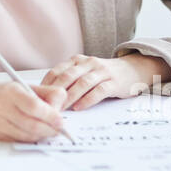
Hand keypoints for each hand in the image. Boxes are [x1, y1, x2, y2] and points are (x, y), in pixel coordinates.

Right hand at [0, 80, 67, 142]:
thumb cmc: (7, 92)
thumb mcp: (27, 86)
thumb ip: (48, 94)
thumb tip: (61, 111)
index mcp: (11, 91)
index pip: (34, 106)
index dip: (51, 116)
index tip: (61, 122)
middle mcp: (1, 107)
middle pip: (32, 125)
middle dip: (50, 129)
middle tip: (59, 129)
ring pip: (27, 136)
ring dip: (42, 135)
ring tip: (48, 130)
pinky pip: (20, 141)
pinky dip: (32, 138)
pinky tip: (35, 132)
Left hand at [41, 54, 157, 109]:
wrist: (132, 69)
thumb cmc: (103, 75)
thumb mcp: (85, 72)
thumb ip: (69, 80)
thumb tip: (47, 96)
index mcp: (78, 60)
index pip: (57, 70)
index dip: (46, 84)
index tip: (38, 97)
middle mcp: (89, 63)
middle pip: (68, 76)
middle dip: (56, 92)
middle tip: (46, 106)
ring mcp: (102, 71)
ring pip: (82, 83)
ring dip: (70, 97)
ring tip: (61, 109)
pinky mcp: (114, 82)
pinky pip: (99, 90)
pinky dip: (88, 100)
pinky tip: (80, 108)